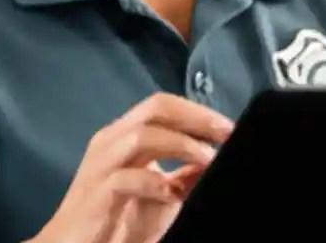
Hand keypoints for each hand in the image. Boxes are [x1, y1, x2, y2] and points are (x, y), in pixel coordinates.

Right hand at [28, 92, 231, 242]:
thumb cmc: (116, 220)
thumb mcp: (161, 193)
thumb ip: (186, 173)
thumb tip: (217, 158)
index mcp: (123, 136)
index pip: (161, 106)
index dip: (197, 111)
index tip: (228, 127)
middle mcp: (110, 142)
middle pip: (155, 110)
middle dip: (196, 119)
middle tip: (226, 134)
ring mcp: (100, 165)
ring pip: (141, 136)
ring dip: (181, 145)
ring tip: (209, 160)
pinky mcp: (96, 194)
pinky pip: (126, 178)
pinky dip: (156, 183)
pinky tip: (174, 194)